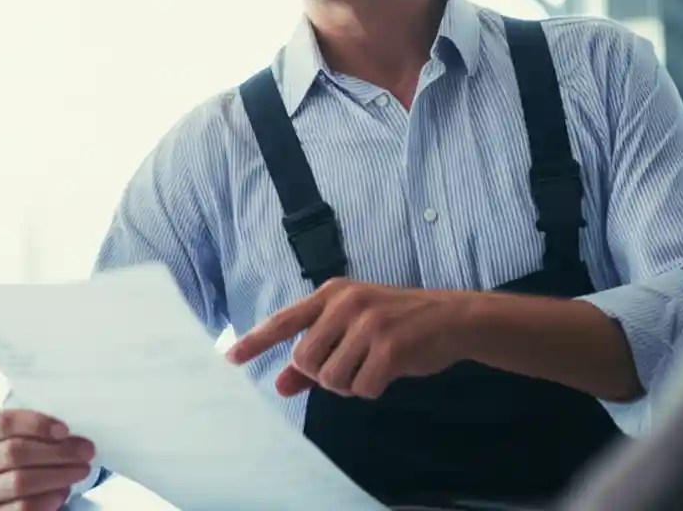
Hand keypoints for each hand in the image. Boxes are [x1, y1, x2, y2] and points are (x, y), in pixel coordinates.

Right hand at [0, 409, 96, 510]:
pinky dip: (47, 499)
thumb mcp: (27, 432)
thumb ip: (41, 426)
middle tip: (86, 451)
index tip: (65, 430)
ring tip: (82, 469)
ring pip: (19, 482)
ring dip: (58, 475)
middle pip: (14, 453)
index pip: (3, 422)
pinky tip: (64, 491)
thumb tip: (73, 433)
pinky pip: (22, 508)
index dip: (36, 424)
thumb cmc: (25, 448)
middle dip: (56, 452)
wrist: (17, 482)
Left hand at [226, 278, 474, 399]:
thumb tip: (281, 385)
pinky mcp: (389, 347)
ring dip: (350, 384)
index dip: (255, 342)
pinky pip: (362, 387)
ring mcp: (368, 323)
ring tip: (372, 366)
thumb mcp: (353, 331)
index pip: (284, 320)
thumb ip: (316, 358)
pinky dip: (372, 389)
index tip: (230, 359)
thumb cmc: (398, 324)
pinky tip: (388, 372)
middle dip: (322, 375)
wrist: (452, 318)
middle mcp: (346, 303)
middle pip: (304, 360)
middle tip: (350, 366)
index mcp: (332, 293)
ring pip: (331, 378)